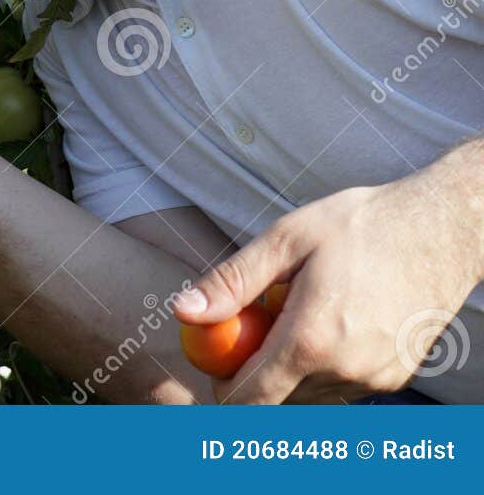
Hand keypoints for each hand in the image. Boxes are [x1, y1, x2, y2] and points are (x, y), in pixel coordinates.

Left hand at [172, 166, 483, 402]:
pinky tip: (326, 322)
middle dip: (254, 374)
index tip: (211, 366)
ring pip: (310, 396)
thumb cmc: (361, 225)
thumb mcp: (285, 241)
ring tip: (294, 315)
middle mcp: (346, 371)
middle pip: (278, 400)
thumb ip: (232, 282)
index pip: (250, 399)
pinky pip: (341, 387)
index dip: (222, 389)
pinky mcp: (395, 377)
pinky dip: (322, 367)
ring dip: (289, 370)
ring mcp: (375, 379)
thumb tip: (184, 311)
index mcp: (311, 341)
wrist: (442, 228)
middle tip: (252, 327)